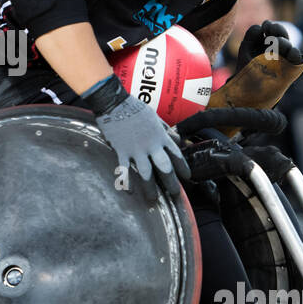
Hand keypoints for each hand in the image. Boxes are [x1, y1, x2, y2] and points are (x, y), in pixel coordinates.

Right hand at [83, 76, 190, 196]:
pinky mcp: (122, 151)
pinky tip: (129, 191)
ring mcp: (136, 149)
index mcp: (160, 136)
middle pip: (165, 168)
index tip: (187, 177)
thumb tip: (177, 140)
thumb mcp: (155, 117)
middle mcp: (151, 145)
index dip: (183, 167)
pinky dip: (127, 181)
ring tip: (153, 200)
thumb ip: (166, 130)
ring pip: (146, 173)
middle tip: (175, 194)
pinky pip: (125, 169)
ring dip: (151, 188)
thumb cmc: (135, 108)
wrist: (115, 104)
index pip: (176, 155)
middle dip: (171, 183)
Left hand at [236, 20, 302, 66]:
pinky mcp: (291, 68)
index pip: (272, 29)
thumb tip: (260, 28)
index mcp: (267, 42)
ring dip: (283, 42)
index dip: (269, 26)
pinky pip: (297, 59)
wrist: (248, 89)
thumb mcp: (246, 49)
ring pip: (289, 46)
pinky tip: (290, 52)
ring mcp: (285, 57)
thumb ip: (251, 35)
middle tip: (270, 29)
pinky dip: (294, 54)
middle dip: (278, 29)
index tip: (265, 27)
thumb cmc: (247, 68)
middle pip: (282, 34)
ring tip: (277, 42)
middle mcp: (278, 48)